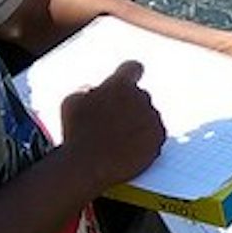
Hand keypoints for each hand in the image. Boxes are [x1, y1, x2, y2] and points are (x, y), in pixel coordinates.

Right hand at [59, 61, 165, 186]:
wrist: (88, 164)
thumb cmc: (76, 132)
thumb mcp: (72, 102)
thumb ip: (88, 90)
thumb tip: (95, 91)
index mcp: (120, 85)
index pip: (133, 68)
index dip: (129, 75)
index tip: (127, 83)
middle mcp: (141, 97)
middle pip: (139, 96)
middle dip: (129, 106)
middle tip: (113, 124)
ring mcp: (152, 118)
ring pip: (148, 116)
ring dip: (137, 124)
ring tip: (117, 140)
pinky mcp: (159, 138)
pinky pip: (155, 135)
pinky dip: (145, 141)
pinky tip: (128, 149)